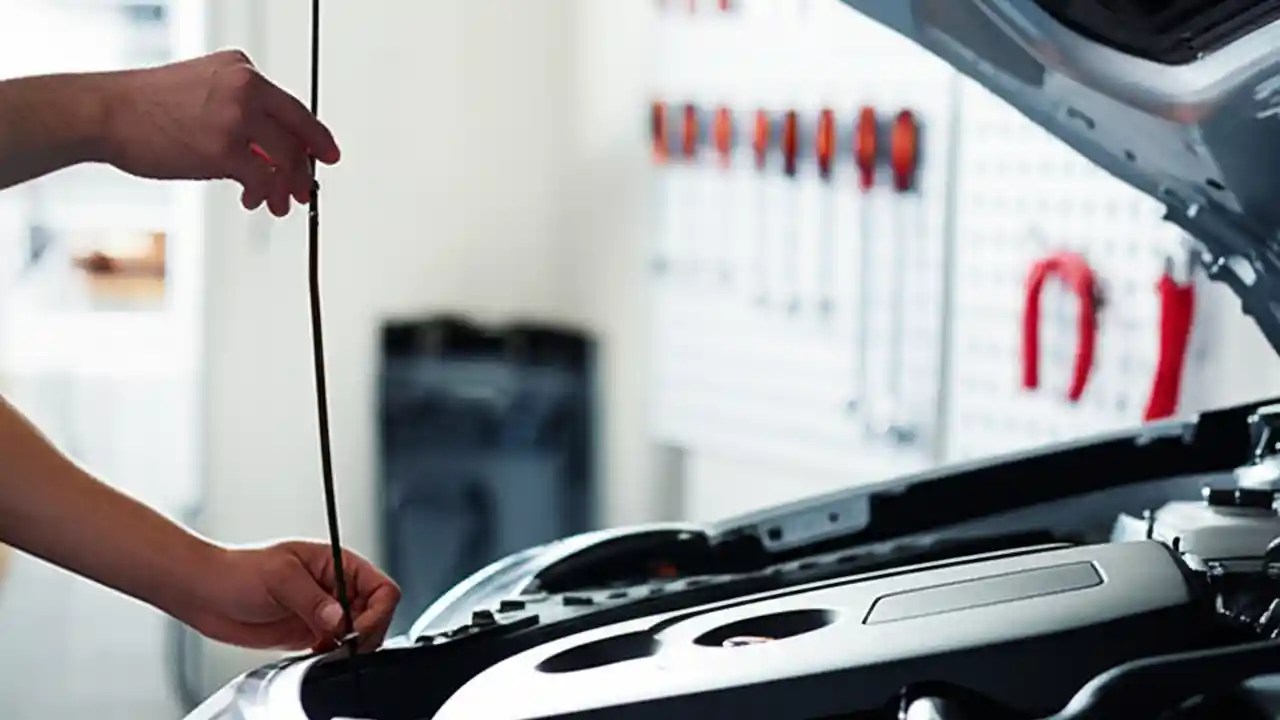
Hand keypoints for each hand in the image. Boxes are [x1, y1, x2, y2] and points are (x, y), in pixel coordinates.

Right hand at [99, 49, 339, 216]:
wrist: (105, 111)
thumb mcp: (200, 90)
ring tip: (278, 202)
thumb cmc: (144, 106)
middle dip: (303, 170)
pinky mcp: (224, 148)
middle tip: (304, 190)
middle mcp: (245, 87)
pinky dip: (263, 192)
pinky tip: (254, 199)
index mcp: (241, 69)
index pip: (293, 107)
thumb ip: (239, 111)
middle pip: (297, 134)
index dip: (315, 136)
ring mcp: (236, 116)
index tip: (327, 154)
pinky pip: (262, 177)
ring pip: (285, 158)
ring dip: (285, 187)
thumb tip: (266, 150)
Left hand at [181, 541, 399, 653]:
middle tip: (342, 642)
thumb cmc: (237, 571)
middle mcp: (334, 587)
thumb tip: (339, 618)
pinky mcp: (311, 633)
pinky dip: (334, 656)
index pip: (380, 587)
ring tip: (327, 647)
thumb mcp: (279, 577)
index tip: (356, 628)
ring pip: (359, 633)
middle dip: (365, 632)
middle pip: (376, 613)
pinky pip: (337, 648)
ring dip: (349, 645)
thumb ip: (312, 599)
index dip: (376, 611)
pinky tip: (317, 653)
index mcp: (336, 563)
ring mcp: (323, 612)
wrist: (206, 594)